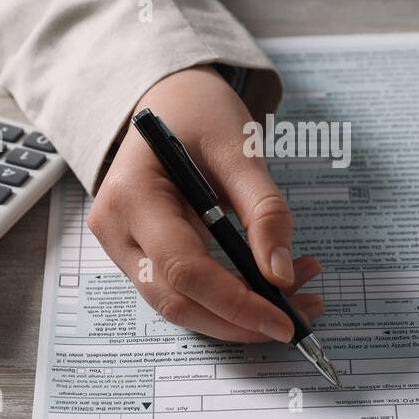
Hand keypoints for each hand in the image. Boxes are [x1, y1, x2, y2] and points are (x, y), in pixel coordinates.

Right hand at [87, 66, 322, 340]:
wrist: (170, 98)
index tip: (285, 320)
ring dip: (239, 312)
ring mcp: (122, 246)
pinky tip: (271, 280)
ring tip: (299, 292)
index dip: (236, 304)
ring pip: (181, 304)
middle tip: (302, 313)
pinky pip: (184, 290)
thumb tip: (282, 275)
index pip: (184, 271)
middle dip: (241, 319)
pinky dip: (229, 296)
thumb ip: (264, 211)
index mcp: (132, 196)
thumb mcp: (240, 148)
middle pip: (178, 301)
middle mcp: (116, 230)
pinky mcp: (141, 255)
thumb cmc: (199, 113)